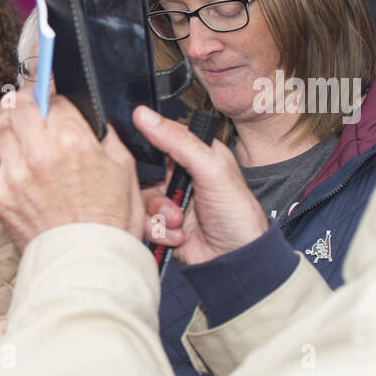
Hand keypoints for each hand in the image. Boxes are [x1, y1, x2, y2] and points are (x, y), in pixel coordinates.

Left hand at [0, 95, 143, 252]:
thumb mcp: (125, 172)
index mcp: (74, 143)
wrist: (88, 266)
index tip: (55, 96)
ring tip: (15, 112)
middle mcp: (41, 153)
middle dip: (30, 98)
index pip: (57, 102)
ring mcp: (15, 173)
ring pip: (1, 123)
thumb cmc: (108, 226)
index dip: (56, 97)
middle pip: (25, 106)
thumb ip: (108, 139)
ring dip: (8, 112)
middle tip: (35, 100)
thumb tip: (97, 123)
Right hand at [132, 106, 268, 265]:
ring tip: (178, 222)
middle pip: (143, 174)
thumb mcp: (211, 168)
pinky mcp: (162, 225)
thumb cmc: (237, 213)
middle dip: (153, 193)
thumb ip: (178, 141)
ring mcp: (169, 202)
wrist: (236, 260)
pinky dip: (159, 232)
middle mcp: (179, 176)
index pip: (158, 139)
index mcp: (193, 155)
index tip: (138, 157)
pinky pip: (144, 223)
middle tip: (171, 202)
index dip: (144, 147)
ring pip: (141, 201)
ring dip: (158, 215)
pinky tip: (178, 237)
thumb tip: (145, 115)